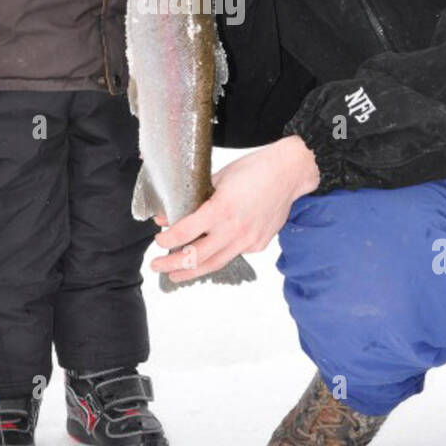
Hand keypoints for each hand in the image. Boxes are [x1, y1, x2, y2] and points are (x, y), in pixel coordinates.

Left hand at [150, 136, 320, 281]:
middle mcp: (234, 229)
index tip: (158, 240)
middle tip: (156, 266)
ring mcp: (248, 240)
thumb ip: (194, 199)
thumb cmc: (254, 169)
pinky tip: (206, 257)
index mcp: (221, 209)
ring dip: (192, 272)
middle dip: (172, 265)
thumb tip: (168, 216)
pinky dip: (216, 257)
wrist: (289, 173)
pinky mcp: (259, 244)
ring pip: (215, 263)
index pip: (185, 233)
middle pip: (196, 257)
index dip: (167, 239)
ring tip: (175, 275)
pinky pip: (233, 255)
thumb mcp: (218, 178)